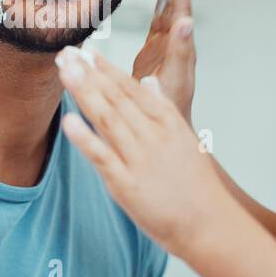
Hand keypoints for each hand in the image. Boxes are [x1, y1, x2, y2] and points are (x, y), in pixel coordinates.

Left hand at [56, 45, 228, 256]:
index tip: (87, 52)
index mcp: (168, 122)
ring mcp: (140, 159)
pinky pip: (102, 157)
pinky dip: (85, 138)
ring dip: (83, 93)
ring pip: (107, 119)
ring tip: (65, 72)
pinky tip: (68, 121)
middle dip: (88, 74)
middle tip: (65, 53)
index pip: (132, 89)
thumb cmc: (197, 185)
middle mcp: (153, 135)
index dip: (107, 69)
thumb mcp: (185, 138)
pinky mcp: (127, 184)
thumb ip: (164, 109)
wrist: (211, 224)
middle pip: (115, 98)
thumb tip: (149, 82)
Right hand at [131, 0, 194, 124]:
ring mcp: (166, 46)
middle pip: (178, 6)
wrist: (164, 128)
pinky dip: (159, 2)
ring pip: (169, 10)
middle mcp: (178, 45)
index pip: (182, 11)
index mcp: (182, 50)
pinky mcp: (154, 50)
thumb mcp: (173, 83)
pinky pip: (158, 20)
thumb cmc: (170, 111)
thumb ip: (178, 53)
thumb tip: (185, 23)